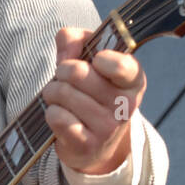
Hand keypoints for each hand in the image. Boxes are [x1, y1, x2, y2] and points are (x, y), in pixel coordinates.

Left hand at [43, 28, 146, 174]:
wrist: (95, 143)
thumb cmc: (90, 90)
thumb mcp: (88, 58)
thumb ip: (75, 39)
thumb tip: (66, 56)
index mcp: (133, 80)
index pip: (121, 66)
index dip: (100, 59)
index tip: (95, 61)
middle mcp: (125, 105)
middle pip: (76, 72)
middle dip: (61, 72)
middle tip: (65, 79)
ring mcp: (108, 128)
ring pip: (62, 93)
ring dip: (52, 92)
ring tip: (61, 98)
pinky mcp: (87, 145)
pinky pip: (56, 117)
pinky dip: (51, 113)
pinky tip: (60, 117)